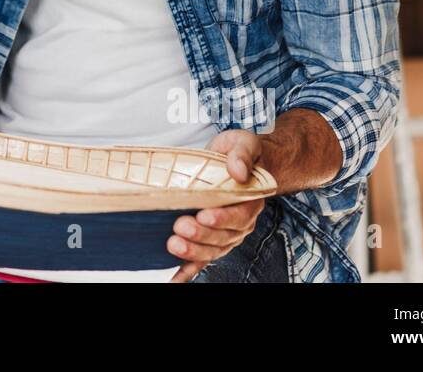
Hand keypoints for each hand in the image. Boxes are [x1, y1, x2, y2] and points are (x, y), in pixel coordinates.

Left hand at [168, 129, 265, 281]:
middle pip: (224, 236)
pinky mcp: (209, 238)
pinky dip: (188, 271)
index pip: (240, 215)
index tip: (204, 214)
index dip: (222, 218)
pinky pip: (201, 259)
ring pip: (213, 250)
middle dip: (201, 235)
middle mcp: (240, 222)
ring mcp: (225, 233)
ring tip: (173, 245)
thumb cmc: (239, 152)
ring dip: (193, 252)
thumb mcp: (242, 142)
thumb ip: (241, 154)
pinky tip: (174, 280)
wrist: (238, 162)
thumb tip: (238, 171)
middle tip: (180, 227)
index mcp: (250, 199)